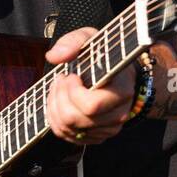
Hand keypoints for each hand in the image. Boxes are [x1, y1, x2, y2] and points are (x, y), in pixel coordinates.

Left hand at [44, 26, 135, 144]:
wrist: (118, 74)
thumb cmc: (104, 56)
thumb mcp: (92, 40)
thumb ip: (73, 42)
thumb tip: (54, 57)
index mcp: (122, 91)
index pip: (91, 105)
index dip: (72, 92)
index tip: (71, 75)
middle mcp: (118, 114)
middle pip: (74, 119)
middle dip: (58, 97)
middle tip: (60, 80)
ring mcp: (108, 129)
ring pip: (67, 129)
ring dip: (54, 106)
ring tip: (59, 88)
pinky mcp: (97, 137)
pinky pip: (66, 136)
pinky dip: (55, 119)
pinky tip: (60, 102)